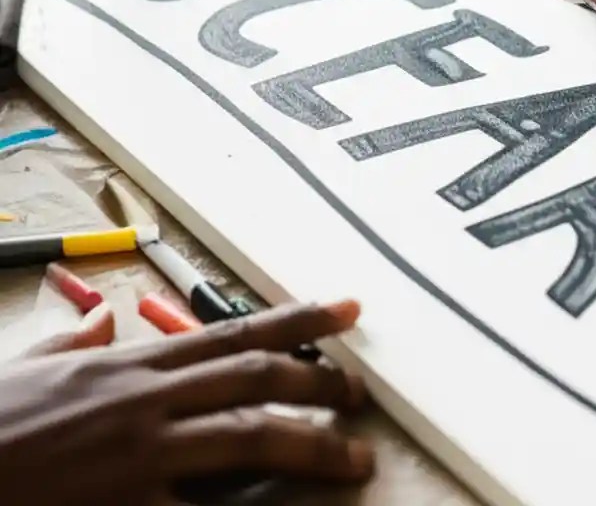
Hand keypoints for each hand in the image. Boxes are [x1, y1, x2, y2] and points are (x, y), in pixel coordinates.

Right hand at [0, 299, 372, 504]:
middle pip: (258, 378)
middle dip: (321, 383)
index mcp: (128, 363)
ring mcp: (139, 452)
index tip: (350, 310)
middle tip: (362, 395)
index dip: (300, 319)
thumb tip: (105, 317)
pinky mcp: (127, 505)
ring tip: (356, 458)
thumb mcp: (27, 366)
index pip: (232, 332)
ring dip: (314, 445)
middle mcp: (146, 398)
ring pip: (250, 436)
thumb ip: (74, 341)